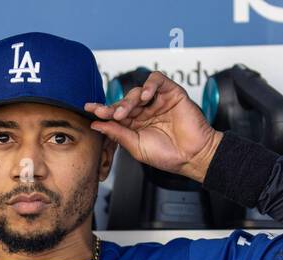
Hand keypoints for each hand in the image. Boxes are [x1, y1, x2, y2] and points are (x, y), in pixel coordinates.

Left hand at [85, 72, 222, 181]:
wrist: (192, 156)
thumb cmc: (168, 155)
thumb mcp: (136, 146)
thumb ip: (117, 134)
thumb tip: (97, 124)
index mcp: (135, 124)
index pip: (115, 113)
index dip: (102, 110)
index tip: (89, 109)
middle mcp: (145, 111)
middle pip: (124, 101)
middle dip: (115, 107)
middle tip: (112, 115)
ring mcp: (158, 101)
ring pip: (138, 91)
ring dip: (129, 99)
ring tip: (127, 111)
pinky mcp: (171, 93)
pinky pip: (157, 80)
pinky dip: (149, 85)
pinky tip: (146, 97)